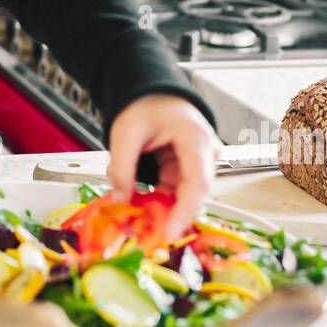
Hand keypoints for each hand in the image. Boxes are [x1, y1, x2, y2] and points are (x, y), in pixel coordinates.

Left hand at [107, 93, 222, 236]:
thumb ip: (122, 168)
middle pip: (194, 195)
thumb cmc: (145, 104)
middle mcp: (206, 153)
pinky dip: (160, 201)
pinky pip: (176, 192)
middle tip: (145, 234)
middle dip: (170, 216)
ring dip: (163, 210)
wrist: (151, 92)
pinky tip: (143, 205)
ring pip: (184, 197)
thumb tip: (121, 201)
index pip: (198, 183)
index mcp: (196, 139)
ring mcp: (199, 162)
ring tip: (138, 219)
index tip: (167, 232)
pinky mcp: (188, 169)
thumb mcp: (125, 133)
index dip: (184, 212)